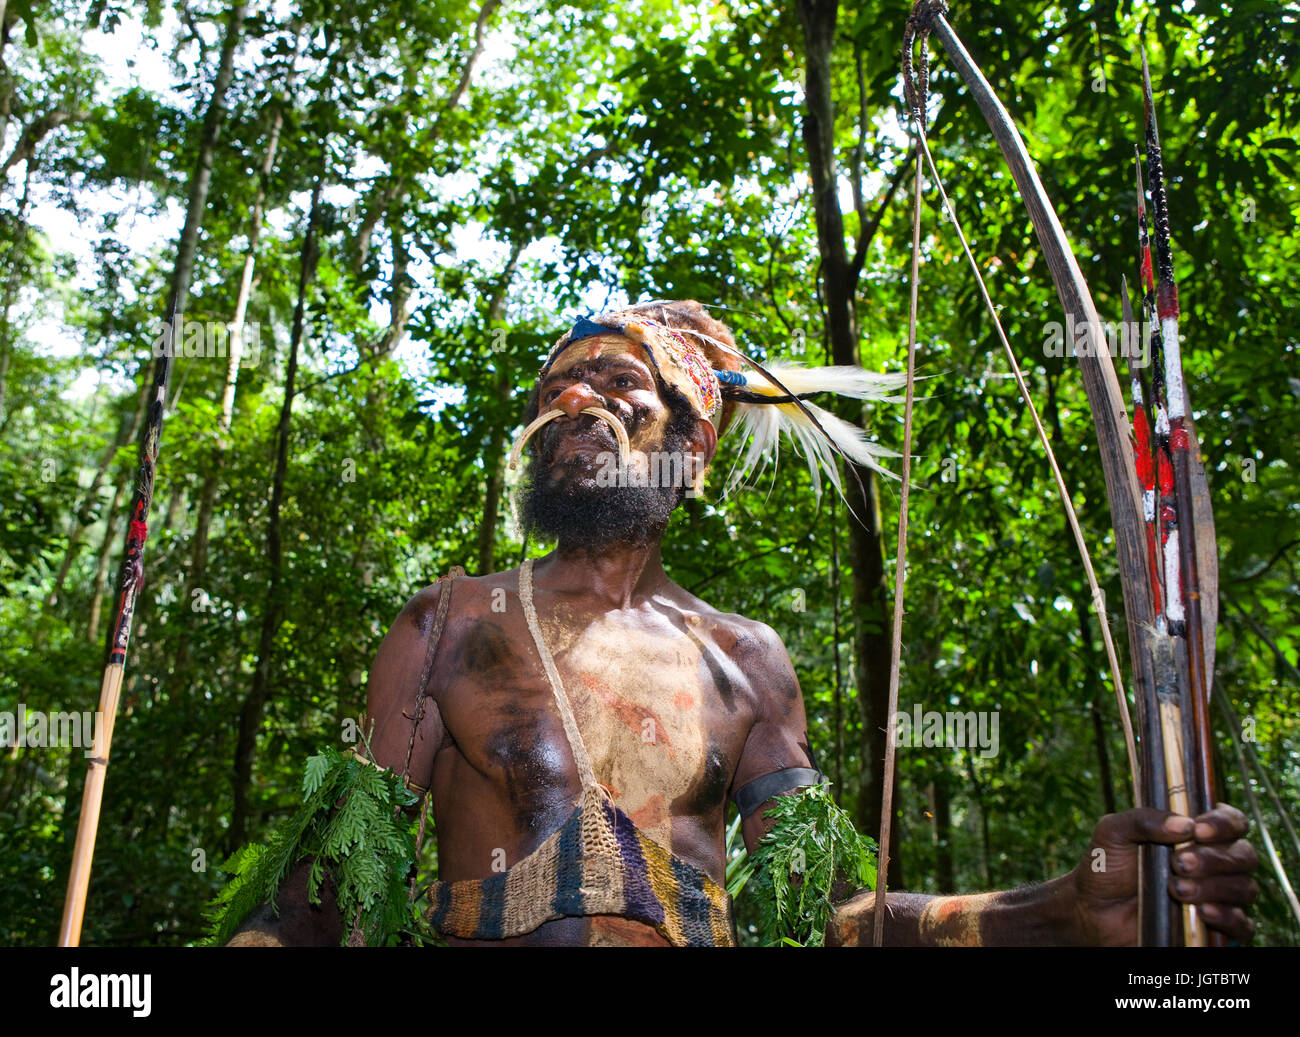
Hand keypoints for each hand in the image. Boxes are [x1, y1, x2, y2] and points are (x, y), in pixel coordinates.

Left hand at [1069, 803, 1257, 945]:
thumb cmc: (1106, 865)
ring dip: (1213, 888)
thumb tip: (1183, 824)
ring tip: (1176, 889)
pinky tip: (1202, 912)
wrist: (1094, 909)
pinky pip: (1243, 925)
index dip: (1223, 824)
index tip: (1198, 831)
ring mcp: (1218, 895)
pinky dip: (1228, 917)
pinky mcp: (1217, 928)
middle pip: (1243, 855)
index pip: (1231, 821)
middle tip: (1179, 864)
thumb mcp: (1113, 832)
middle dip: (1213, 859)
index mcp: (1194, 832)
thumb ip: (1142, 819)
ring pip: (1244, 888)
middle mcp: (1214, 861)